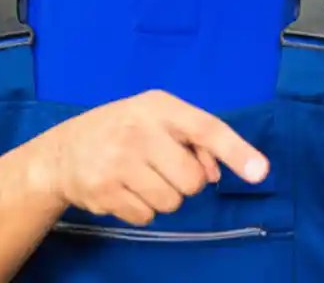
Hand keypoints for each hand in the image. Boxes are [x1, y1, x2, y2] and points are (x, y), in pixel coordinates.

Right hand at [33, 90, 267, 225]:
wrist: (63, 151)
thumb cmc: (123, 129)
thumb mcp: (158, 118)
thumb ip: (195, 139)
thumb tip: (214, 173)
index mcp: (158, 107)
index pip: (206, 128)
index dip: (236, 151)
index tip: (260, 171)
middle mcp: (138, 131)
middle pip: (192, 180)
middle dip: (186, 181)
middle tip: (164, 168)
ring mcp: (118, 163)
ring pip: (172, 202)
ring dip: (164, 197)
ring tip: (142, 177)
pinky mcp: (104, 192)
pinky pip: (147, 216)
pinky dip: (142, 209)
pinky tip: (126, 189)